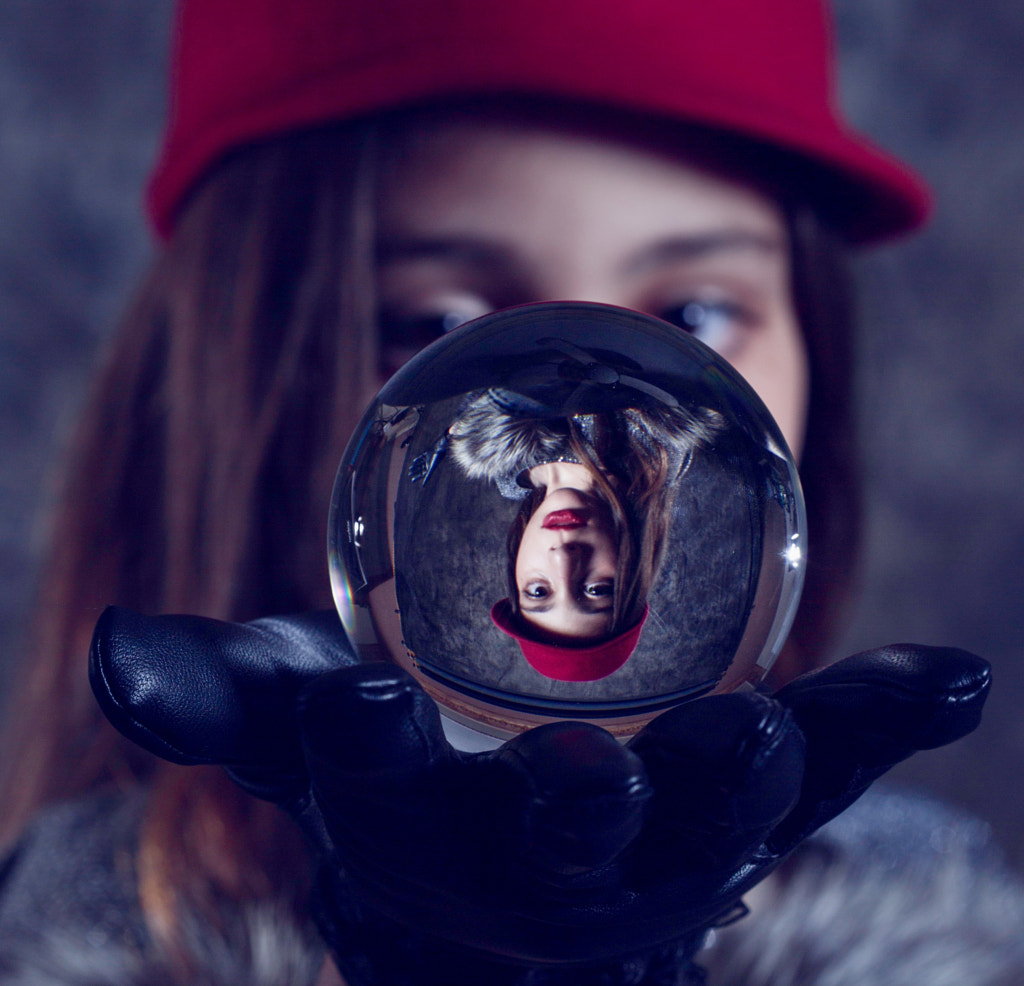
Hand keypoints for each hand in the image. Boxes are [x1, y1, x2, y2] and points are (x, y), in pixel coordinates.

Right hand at [90, 606, 989, 984]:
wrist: (512, 868)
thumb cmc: (400, 782)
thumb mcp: (296, 723)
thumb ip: (223, 691)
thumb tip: (113, 656)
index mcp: (427, 824)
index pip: (378, 787)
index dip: (354, 746)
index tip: (353, 706)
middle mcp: (551, 846)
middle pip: (564, 834)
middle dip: (571, 814)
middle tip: (577, 788)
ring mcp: (668, 823)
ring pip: (715, 810)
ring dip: (743, 773)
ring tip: (761, 735)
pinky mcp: (753, 786)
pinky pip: (828, 757)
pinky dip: (885, 714)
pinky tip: (954, 677)